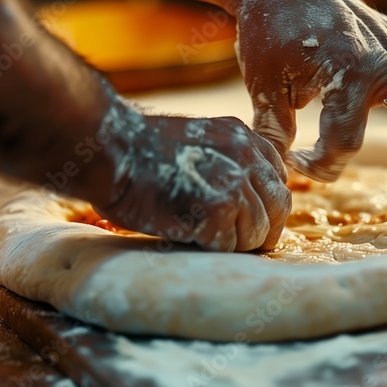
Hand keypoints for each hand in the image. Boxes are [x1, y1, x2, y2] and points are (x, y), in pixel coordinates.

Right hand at [96, 115, 290, 251]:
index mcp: (243, 137)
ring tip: (203, 237)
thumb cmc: (138, 153)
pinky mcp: (218, 208)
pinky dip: (211, 249)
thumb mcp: (196, 143)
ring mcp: (234, 181)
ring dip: (234, 244)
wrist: (107, 149)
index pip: (277, 177)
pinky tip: (189, 237)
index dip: (264, 202)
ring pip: (258, 232)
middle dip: (261, 230)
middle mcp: (246, 155)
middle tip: (236, 243)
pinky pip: (231, 246)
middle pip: (278, 206)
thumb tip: (247, 202)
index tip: (245, 217)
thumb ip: (226, 162)